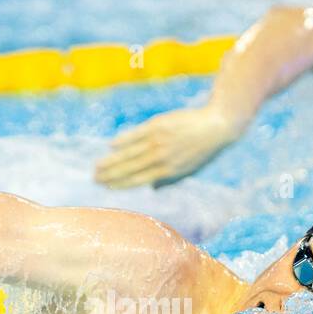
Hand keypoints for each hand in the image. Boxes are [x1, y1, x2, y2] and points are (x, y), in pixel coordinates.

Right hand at [94, 105, 243, 188]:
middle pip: (130, 169)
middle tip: (94, 179)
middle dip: (110, 175)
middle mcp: (161, 158)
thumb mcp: (189, 170)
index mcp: (168, 171)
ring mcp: (159, 141)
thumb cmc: (203, 150)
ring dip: (112, 161)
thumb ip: (169, 179)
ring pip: (129, 154)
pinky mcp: (158, 125)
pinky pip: (136, 135)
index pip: (139, 180)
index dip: (121, 185)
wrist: (217, 126)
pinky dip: (123, 140)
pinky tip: (111, 145)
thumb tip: (151, 188)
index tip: (107, 188)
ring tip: (97, 166)